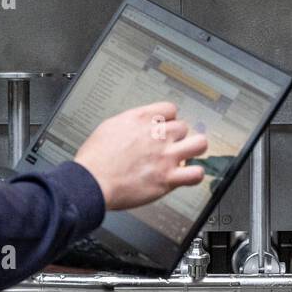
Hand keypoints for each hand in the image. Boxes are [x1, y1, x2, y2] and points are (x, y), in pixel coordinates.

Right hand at [74, 102, 207, 210]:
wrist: (91, 182)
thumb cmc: (94, 159)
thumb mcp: (108, 127)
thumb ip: (129, 123)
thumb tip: (136, 125)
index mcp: (141, 119)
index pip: (170, 109)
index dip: (169, 118)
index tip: (165, 126)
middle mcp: (157, 135)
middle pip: (184, 126)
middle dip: (177, 136)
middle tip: (170, 145)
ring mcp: (165, 156)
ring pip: (199, 144)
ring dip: (194, 149)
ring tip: (186, 155)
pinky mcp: (167, 178)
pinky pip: (195, 174)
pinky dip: (195, 175)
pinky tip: (188, 176)